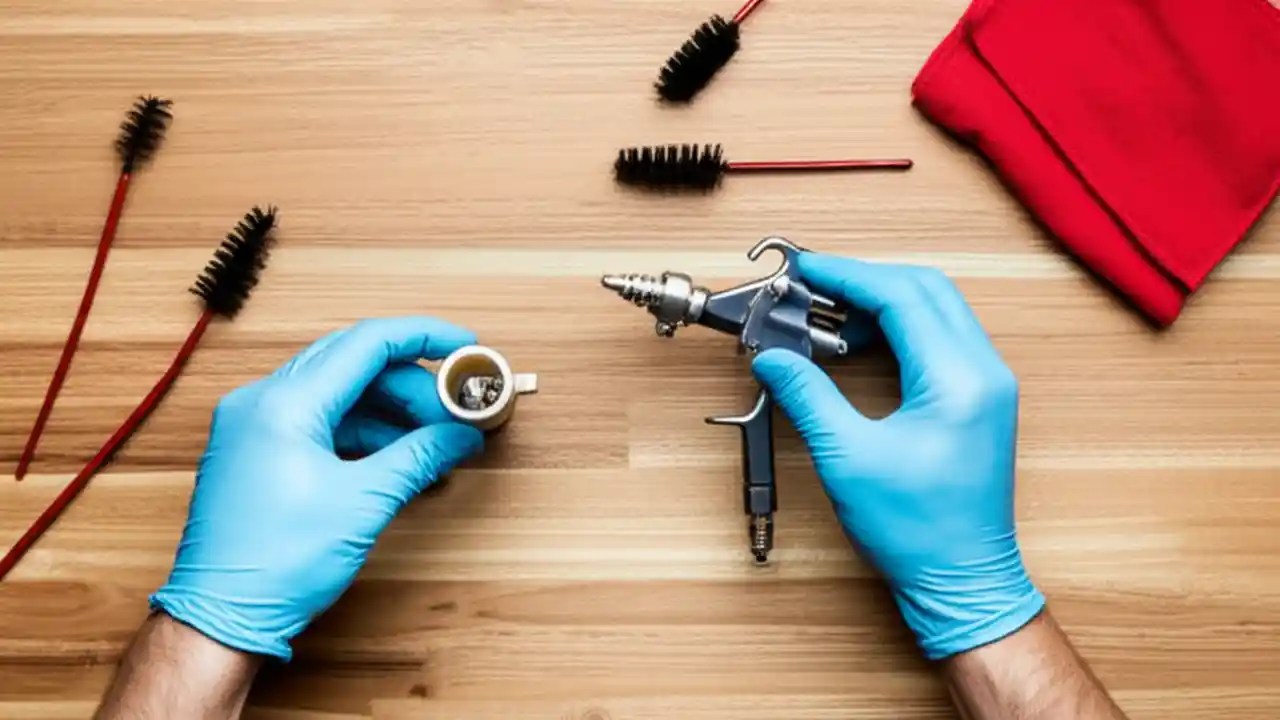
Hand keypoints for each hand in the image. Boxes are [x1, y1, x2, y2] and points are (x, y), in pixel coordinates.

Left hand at [151, 317, 484, 659]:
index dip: (425, 338)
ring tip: (433, 439)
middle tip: (455, 409)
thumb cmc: (273, 566)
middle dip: (412, 383)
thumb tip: (459, 436)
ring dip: (390, 410)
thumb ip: (418, 457)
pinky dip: (362, 431)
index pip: (367, 343)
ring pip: (338, 393)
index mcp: (283, 404)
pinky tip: (398, 454)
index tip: (465, 345)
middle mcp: (262, 403)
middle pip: (354, 364)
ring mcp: (255, 426)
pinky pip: (320, 421)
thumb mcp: (362, 503)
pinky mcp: (258, 452)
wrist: (221, 619)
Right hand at [752, 254, 1043, 659]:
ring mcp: (988, 385)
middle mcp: (984, 372)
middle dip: (864, 280)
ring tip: (827, 317)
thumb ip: (808, 395)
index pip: (902, 297)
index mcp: (958, 380)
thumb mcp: (848, 458)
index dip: (847, 275)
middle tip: (812, 287)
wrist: (963, 581)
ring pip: (936, 310)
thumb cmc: (918, 532)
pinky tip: (859, 344)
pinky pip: (941, 339)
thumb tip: (773, 357)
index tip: (805, 269)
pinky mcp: (980, 399)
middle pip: (925, 290)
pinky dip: (899, 330)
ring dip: (882, 304)